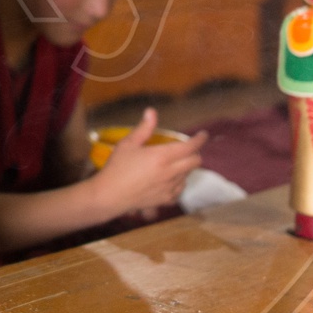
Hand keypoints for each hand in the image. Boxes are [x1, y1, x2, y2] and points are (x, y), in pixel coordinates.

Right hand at [92, 107, 207, 216]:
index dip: (200, 139)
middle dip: (195, 153)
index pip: (190, 147)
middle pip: (195, 162)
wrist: (109, 196)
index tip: (203, 135)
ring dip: (185, 167)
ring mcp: (169, 188)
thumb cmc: (116, 167)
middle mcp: (170, 172)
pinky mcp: (166, 200)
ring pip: (188, 175)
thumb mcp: (128, 144)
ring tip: (174, 163)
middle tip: (187, 148)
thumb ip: (144, 128)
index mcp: (162, 156)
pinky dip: (179, 182)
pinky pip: (180, 189)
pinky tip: (169, 179)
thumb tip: (152, 111)